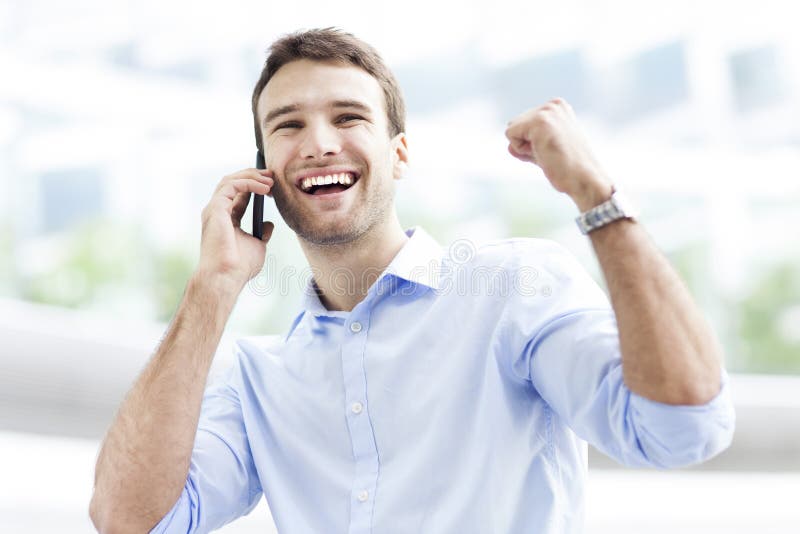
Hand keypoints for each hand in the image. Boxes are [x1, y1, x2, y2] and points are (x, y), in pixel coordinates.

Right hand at [195, 168, 274, 289]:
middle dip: (253, 176)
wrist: (227, 277)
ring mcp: (214, 209)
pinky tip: (264, 188)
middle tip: (272, 176)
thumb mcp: (257, 246)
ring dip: (251, 176)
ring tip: (270, 180)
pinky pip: (232, 185)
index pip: (238, 195)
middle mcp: (217, 212)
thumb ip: (262, 233)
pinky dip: (248, 183)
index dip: (254, 186)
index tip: (272, 185)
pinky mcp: (215, 208)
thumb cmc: (239, 267)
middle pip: (232, 183)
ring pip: (230, 180)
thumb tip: (269, 224)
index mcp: (225, 219)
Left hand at [505, 98, 612, 210]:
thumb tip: (509, 146)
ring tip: (548, 153)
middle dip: (526, 144)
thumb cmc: (568, 169)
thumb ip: (528, 145)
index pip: (524, 123)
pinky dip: (521, 150)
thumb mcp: (545, 150)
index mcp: (558, 107)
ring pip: (512, 129)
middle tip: (550, 154)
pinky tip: (543, 152)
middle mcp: (553, 104)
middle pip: (515, 124)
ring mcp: (547, 111)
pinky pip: (510, 135)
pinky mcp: (539, 121)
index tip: (552, 150)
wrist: (584, 178)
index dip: (532, 143)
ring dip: (524, 148)